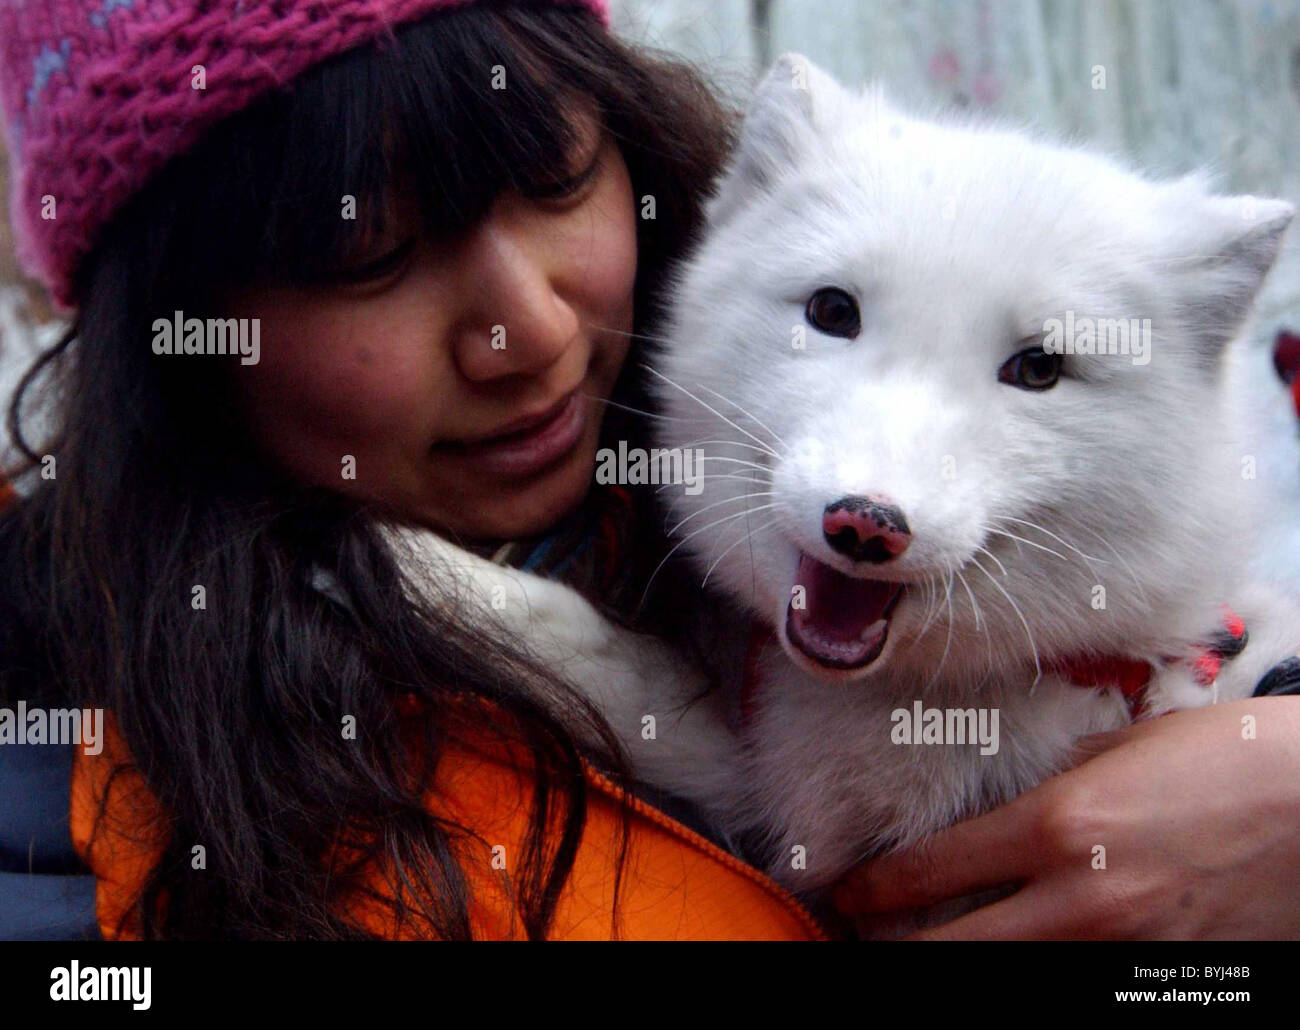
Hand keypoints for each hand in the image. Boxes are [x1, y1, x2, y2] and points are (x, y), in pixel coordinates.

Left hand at [831, 697, 1299, 938]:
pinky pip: (1077, 986)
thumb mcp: (1116, 754)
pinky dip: (1035, 973)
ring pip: (1008, 978)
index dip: (876, 889)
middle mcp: (1081, 899)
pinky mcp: (1165, 980)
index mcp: (1058, 826)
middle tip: (867, 937)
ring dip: (958, 964)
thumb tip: (1000, 817)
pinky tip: (1018, 953)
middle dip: (894, 947)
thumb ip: (1049, 791)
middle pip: (950, 949)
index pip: (932, 870)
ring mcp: (1124, 951)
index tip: (848, 894)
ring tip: (928, 948)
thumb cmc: (1224, 759)